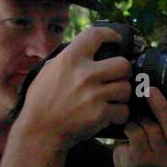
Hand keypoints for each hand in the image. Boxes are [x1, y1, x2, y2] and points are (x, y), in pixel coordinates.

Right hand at [17, 26, 131, 147]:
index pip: (96, 35)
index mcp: (70, 59)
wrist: (40, 131)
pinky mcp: (100, 114)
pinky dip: (119, 115)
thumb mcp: (48, 70)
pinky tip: (109, 115)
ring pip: (126, 89)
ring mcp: (94, 94)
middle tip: (117, 78)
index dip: (110, 34)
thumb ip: (68, 58)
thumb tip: (85, 48)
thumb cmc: (41, 101)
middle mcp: (84, 74)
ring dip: (121, 95)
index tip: (117, 39)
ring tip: (110, 99)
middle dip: (123, 72)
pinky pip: (123, 110)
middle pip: (123, 64)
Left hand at [111, 86, 166, 166]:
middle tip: (151, 90)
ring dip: (140, 117)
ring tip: (136, 116)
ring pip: (152, 128)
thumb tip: (166, 81)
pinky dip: (130, 125)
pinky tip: (128, 127)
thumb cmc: (147, 139)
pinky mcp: (142, 159)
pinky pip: (136, 133)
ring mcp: (160, 158)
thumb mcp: (161, 127)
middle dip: (161, 106)